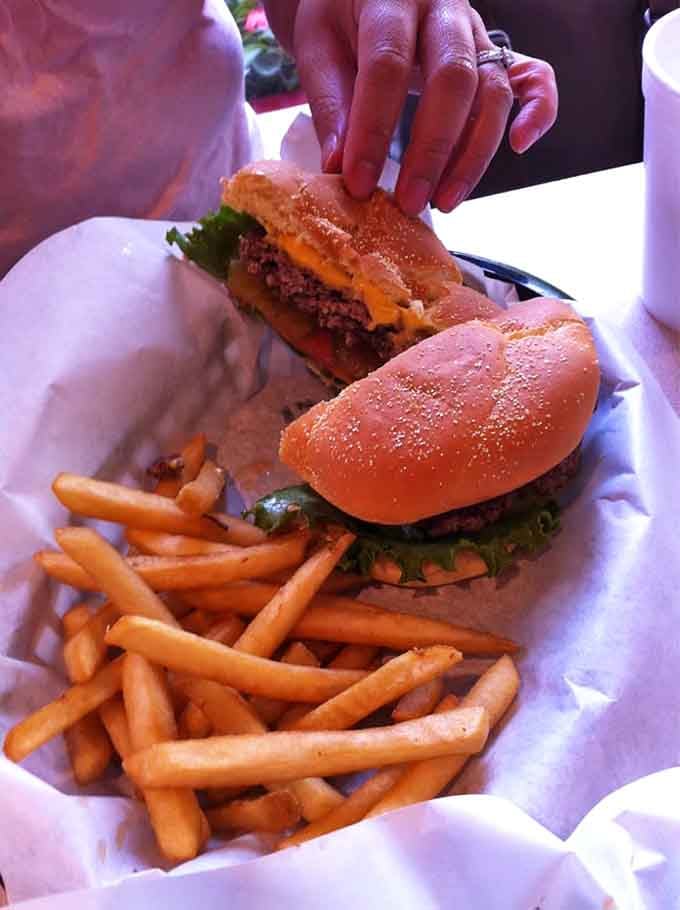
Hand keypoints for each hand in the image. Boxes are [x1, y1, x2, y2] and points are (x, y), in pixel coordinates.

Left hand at [290, 1, 557, 214]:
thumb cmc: (339, 19)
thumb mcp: (318, 47)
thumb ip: (331, 103)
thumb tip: (340, 166)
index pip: (388, 66)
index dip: (373, 130)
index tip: (358, 182)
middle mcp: (444, 9)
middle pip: (454, 79)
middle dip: (432, 150)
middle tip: (409, 203)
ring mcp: (476, 31)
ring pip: (493, 91)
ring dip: (473, 154)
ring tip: (444, 201)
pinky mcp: (495, 53)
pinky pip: (532, 77)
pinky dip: (538, 110)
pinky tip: (520, 145)